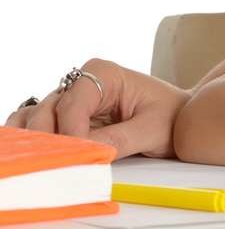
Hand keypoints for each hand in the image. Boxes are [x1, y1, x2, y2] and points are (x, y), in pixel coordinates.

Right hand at [5, 59, 186, 158]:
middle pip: (47, 111)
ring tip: (47, 163)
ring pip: (35, 119)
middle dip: (48, 139)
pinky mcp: (65, 118)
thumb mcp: (152, 129)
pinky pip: (36, 125)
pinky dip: (32, 141)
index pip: (72, 104)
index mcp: (103, 73)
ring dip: (36, 141)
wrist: (178, 120)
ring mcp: (70, 100)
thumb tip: (85, 152)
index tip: (76, 156)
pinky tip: (39, 156)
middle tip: (57, 165)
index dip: (70, 133)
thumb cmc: (170, 118)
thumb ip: (118, 139)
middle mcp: (81, 82)